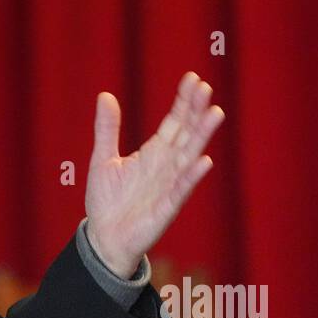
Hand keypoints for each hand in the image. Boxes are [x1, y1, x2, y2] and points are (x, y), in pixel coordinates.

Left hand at [84, 72, 224, 278]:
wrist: (103, 238)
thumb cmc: (107, 201)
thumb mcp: (102, 158)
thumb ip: (107, 128)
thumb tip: (105, 94)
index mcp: (153, 153)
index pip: (174, 123)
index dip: (183, 102)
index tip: (193, 79)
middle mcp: (166, 166)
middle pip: (186, 134)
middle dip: (196, 111)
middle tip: (206, 87)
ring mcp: (169, 186)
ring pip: (189, 156)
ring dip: (202, 136)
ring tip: (215, 113)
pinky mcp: (166, 208)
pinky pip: (182, 190)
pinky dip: (192, 176)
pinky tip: (204, 160)